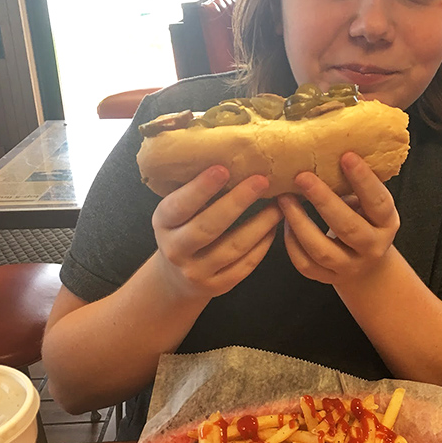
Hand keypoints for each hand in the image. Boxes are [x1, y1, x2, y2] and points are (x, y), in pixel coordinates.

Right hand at [152, 166, 282, 300]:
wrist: (176, 277)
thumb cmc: (183, 229)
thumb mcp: (177, 211)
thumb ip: (194, 191)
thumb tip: (229, 155)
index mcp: (163, 223)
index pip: (179, 205)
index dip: (200, 188)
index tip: (223, 168)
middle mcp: (176, 249)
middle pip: (208, 227)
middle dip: (237, 202)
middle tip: (261, 181)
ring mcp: (196, 272)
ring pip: (233, 248)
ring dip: (260, 224)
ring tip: (278, 205)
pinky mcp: (217, 287)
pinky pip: (245, 265)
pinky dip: (262, 245)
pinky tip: (274, 227)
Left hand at [277, 152, 399, 287]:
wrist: (368, 266)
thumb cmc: (365, 221)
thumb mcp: (369, 205)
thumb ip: (356, 186)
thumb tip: (331, 147)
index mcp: (387, 222)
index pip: (377, 202)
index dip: (363, 180)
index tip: (345, 156)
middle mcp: (372, 247)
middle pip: (347, 227)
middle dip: (323, 201)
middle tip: (302, 177)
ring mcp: (350, 266)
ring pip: (321, 250)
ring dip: (299, 222)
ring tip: (284, 199)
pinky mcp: (329, 279)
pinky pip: (306, 265)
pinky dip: (292, 244)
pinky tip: (284, 223)